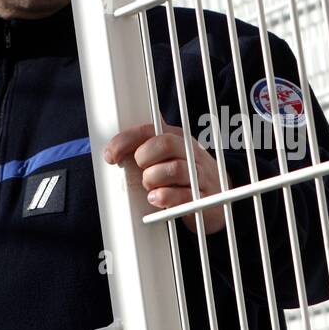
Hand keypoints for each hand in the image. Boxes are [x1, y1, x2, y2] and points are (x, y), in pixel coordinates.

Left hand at [103, 121, 228, 235]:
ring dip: (153, 179)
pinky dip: (165, 197)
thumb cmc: (184, 174)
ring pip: (174, 169)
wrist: (218, 197)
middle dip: (144, 158)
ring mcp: (199, 175)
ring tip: (150, 187)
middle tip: (141, 170)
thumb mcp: (168, 154)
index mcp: (177, 137)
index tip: (110, 155)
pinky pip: (183, 195)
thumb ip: (145, 145)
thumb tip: (112, 144)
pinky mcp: (203, 198)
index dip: (125, 141)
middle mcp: (190, 152)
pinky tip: (156, 199)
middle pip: (164, 143)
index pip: (148, 130)